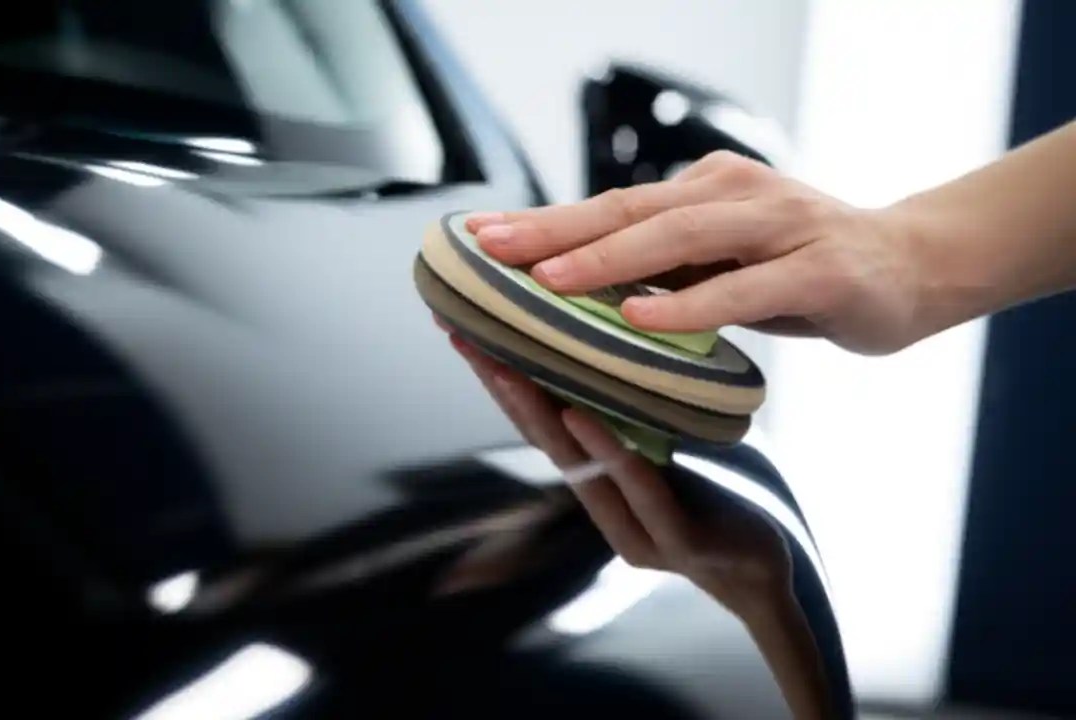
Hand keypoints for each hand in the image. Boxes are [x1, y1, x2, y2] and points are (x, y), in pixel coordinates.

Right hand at [439, 322, 791, 613]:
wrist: (761, 576)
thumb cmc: (709, 505)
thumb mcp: (661, 455)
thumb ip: (627, 419)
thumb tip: (603, 349)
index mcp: (595, 484)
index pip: (539, 425)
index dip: (500, 381)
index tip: (469, 329)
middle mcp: (601, 508)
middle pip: (541, 440)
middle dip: (501, 386)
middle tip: (465, 336)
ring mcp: (633, 530)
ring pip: (575, 465)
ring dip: (535, 413)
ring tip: (505, 365)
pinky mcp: (676, 541)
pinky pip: (636, 489)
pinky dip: (604, 449)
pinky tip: (578, 414)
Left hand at [466, 151, 924, 354]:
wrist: (913, 267)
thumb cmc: (802, 265)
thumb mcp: (724, 259)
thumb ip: (665, 264)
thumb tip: (575, 282)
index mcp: (705, 189)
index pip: (611, 203)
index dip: (544, 221)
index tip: (478, 238)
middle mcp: (737, 194)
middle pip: (632, 209)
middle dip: (554, 231)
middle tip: (490, 250)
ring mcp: (782, 225)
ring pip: (682, 238)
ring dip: (609, 257)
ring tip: (549, 280)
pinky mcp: (821, 269)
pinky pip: (747, 287)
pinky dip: (692, 303)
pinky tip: (644, 318)